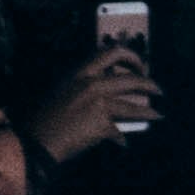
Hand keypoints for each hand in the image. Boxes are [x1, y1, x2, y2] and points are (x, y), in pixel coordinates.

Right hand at [24, 43, 159, 159]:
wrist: (36, 140)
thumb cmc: (43, 116)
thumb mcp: (61, 90)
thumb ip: (83, 84)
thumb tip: (104, 85)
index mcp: (80, 72)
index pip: (112, 52)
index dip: (132, 56)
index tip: (140, 65)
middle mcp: (93, 84)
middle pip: (131, 79)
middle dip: (149, 84)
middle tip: (157, 89)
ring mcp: (99, 104)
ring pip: (133, 106)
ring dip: (148, 111)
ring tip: (158, 114)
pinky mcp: (102, 125)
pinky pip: (118, 131)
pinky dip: (120, 137)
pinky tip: (123, 142)